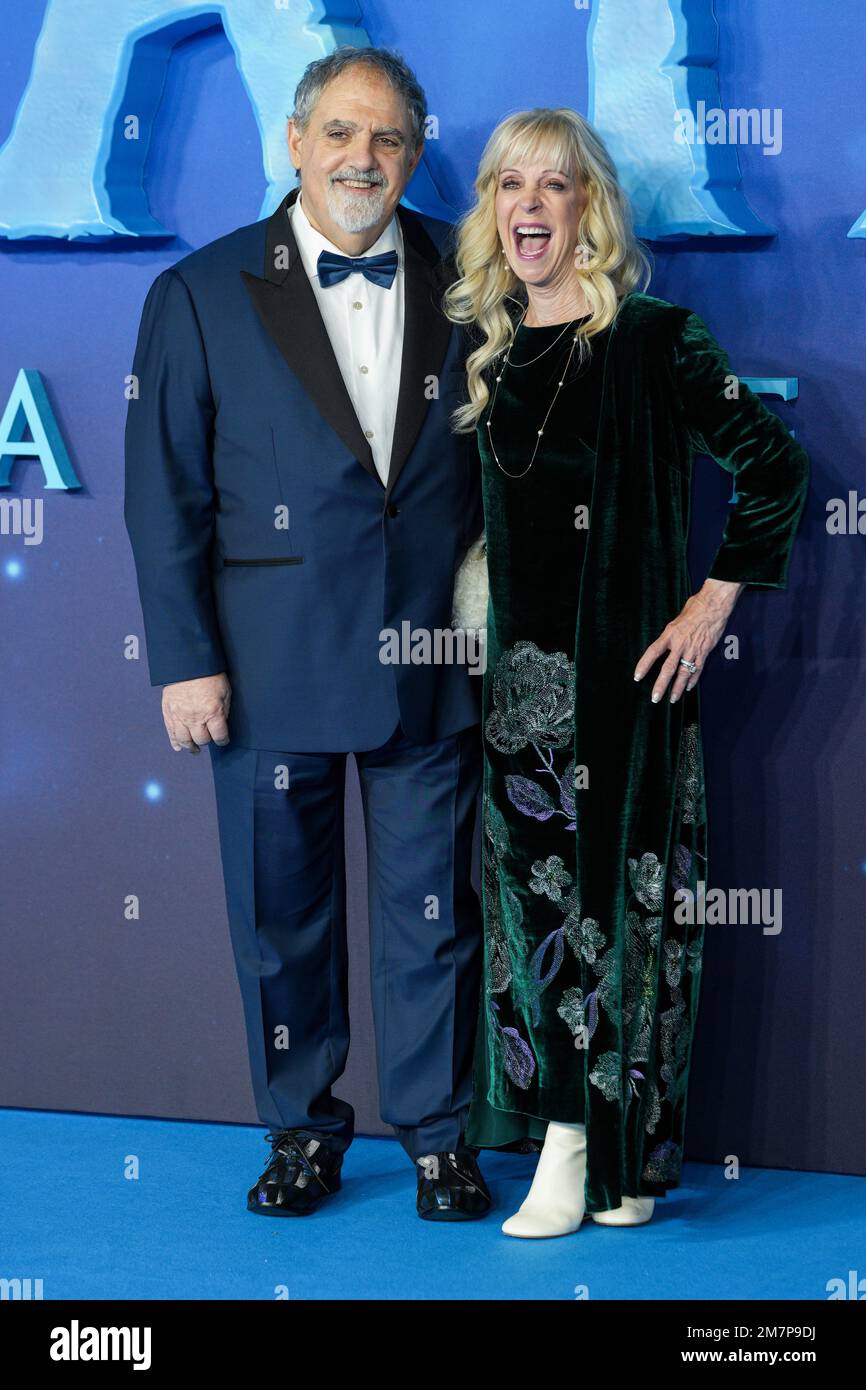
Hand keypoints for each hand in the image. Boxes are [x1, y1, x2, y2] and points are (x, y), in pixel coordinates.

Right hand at [161, 673, 230, 752]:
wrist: (187, 662)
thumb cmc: (209, 675)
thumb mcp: (225, 692)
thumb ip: (224, 710)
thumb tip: (221, 724)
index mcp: (212, 712)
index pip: (219, 736)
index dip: (223, 740)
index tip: (223, 740)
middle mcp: (195, 717)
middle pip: (202, 740)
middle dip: (207, 740)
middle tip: (209, 738)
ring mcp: (180, 716)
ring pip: (185, 740)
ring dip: (191, 746)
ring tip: (194, 749)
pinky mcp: (169, 712)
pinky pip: (171, 732)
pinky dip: (175, 742)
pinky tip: (179, 748)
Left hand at [633, 580, 743, 703]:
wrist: (714, 605)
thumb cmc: (695, 607)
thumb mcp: (677, 619)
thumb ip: (671, 633)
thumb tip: (667, 642)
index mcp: (670, 634)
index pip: (653, 652)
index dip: (644, 665)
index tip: (637, 676)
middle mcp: (680, 644)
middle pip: (668, 668)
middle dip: (661, 685)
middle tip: (655, 698)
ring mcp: (693, 649)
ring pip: (684, 673)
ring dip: (678, 688)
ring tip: (673, 699)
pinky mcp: (704, 652)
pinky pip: (697, 669)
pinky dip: (692, 679)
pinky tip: (688, 687)